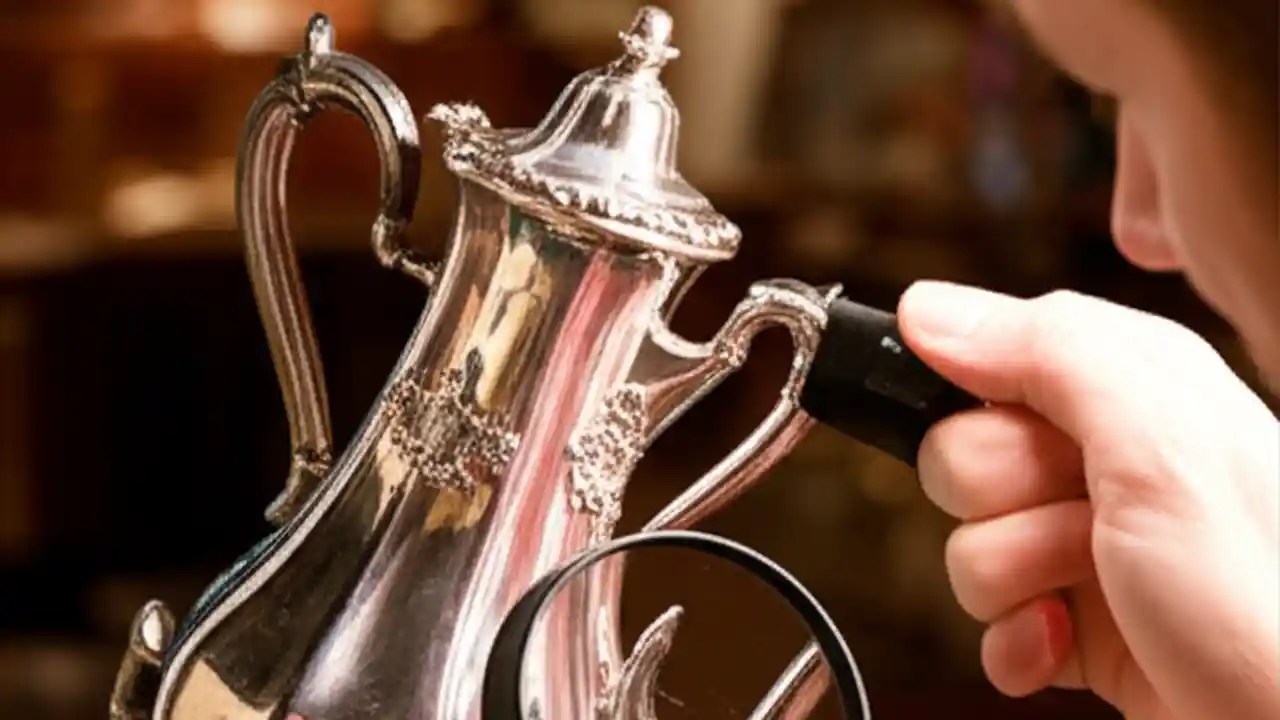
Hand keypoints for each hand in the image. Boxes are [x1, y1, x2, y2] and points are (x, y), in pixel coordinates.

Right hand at [898, 282, 1279, 719]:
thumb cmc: (1271, 605)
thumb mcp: (1163, 448)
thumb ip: (1048, 355)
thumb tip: (926, 308)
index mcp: (1134, 389)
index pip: (992, 354)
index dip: (988, 403)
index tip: (1027, 441)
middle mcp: (1106, 464)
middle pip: (960, 454)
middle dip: (1003, 502)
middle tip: (1086, 525)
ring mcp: (1088, 549)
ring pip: (965, 542)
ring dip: (1015, 580)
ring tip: (1098, 595)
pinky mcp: (1075, 626)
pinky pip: (985, 622)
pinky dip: (1017, 643)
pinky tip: (1067, 646)